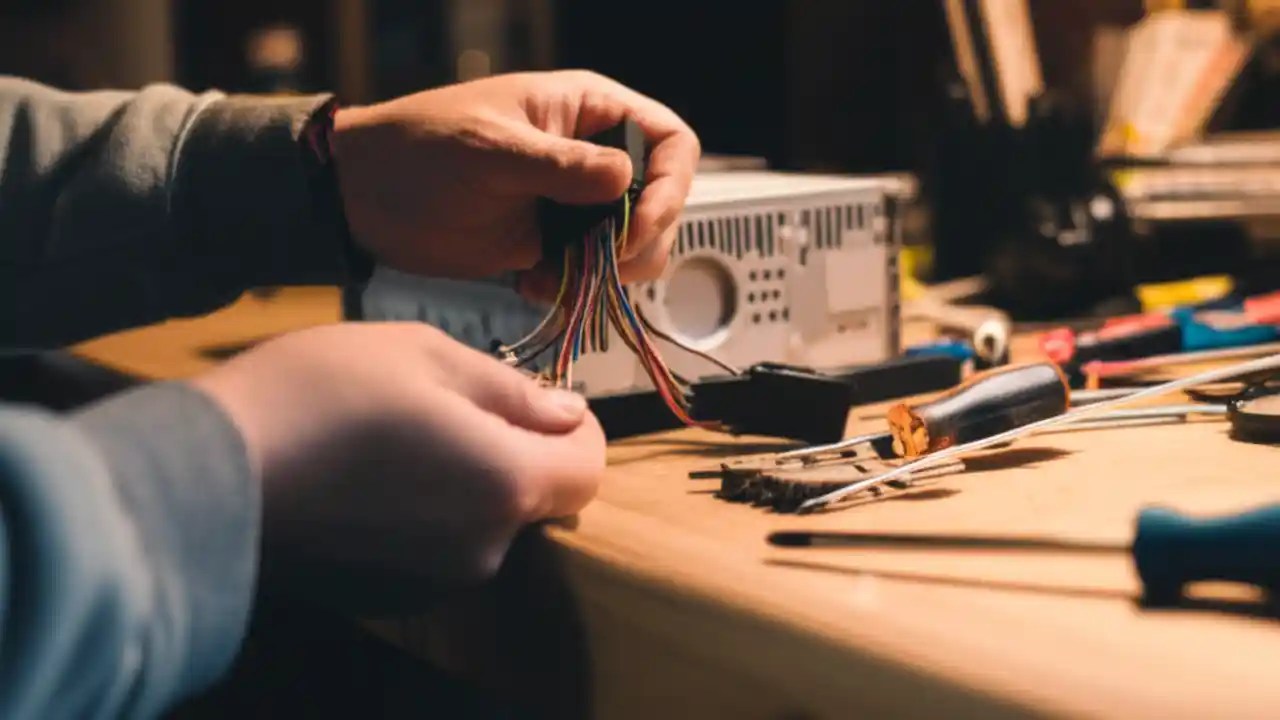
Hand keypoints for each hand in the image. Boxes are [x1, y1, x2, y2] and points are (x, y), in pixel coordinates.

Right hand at [189, 322, 604, 598]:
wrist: (211, 471)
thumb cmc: (322, 393)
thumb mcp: (426, 355)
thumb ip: (511, 389)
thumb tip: (567, 412)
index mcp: (505, 483)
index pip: (588, 469)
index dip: (575, 430)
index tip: (536, 402)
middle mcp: (484, 547)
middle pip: (536, 497)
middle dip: (512, 450)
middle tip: (446, 404)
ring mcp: (436, 579)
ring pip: (484, 521)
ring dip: (465, 480)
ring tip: (396, 437)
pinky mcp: (391, 592)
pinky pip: (438, 546)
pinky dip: (425, 513)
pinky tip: (369, 477)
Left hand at [331, 70, 699, 295]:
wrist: (365, 197)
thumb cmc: (420, 148)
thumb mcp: (492, 149)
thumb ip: (562, 166)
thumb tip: (626, 179)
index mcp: (587, 112)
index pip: (671, 142)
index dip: (670, 186)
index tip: (637, 224)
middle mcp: (590, 157)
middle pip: (662, 202)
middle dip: (641, 239)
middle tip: (601, 260)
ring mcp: (573, 205)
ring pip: (635, 246)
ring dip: (610, 271)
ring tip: (559, 275)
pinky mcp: (552, 245)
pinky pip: (593, 274)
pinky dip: (577, 289)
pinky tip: (533, 284)